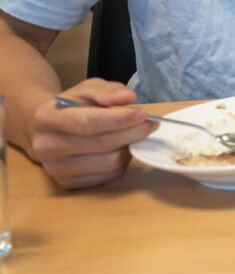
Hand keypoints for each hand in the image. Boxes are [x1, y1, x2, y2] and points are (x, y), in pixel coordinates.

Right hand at [30, 80, 154, 188]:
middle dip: (133, 133)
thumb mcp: (87, 90)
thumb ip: (107, 91)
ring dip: (129, 147)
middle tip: (150, 124)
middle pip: (102, 144)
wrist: (45, 130)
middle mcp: (47, 147)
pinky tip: (119, 148)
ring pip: (110, 162)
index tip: (143, 114)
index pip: (87, 122)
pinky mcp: (68, 183)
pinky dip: (122, 162)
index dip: (119, 119)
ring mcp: (56, 169)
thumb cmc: (72, 107)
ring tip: (131, 135)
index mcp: (47, 118)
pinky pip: (109, 175)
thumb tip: (128, 98)